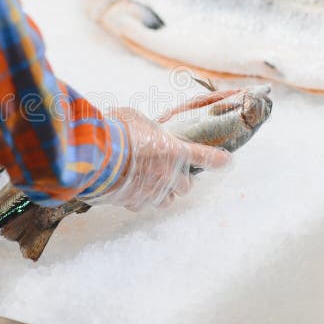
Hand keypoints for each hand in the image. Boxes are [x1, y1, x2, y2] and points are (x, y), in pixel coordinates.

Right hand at [84, 107, 230, 210]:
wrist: (96, 154)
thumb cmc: (117, 130)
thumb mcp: (137, 118)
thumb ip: (148, 129)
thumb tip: (144, 130)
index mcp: (174, 151)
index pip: (206, 157)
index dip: (218, 161)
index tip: (227, 162)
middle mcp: (169, 174)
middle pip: (187, 186)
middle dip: (181, 180)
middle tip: (170, 171)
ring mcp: (153, 191)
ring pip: (167, 201)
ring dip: (163, 193)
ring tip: (152, 184)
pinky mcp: (135, 202)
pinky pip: (143, 205)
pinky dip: (140, 198)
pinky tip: (130, 188)